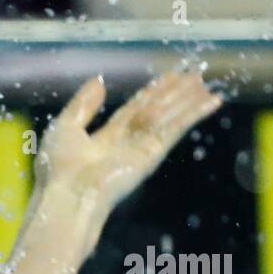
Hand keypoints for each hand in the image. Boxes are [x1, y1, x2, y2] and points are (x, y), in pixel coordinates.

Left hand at [35, 72, 222, 221]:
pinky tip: (213, 100)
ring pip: (169, 117)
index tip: (169, 76)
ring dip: (188, 100)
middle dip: (174, 94)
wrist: (68, 198)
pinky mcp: (152, 154)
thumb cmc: (59, 168)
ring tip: (206, 84)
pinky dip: (195, 113)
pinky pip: (177, 127)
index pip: (133, 110)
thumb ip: (83, 105)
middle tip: (195, 76)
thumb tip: (99, 80)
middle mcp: (126, 143)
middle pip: (155, 111)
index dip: (152, 92)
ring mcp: (141, 149)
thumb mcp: (64, 127)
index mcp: (104, 139)